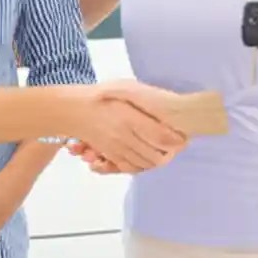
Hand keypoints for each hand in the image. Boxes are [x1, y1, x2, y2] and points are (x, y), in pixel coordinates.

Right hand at [66, 82, 187, 172]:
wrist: (73, 110)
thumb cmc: (103, 96)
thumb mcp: (126, 88)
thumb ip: (146, 97)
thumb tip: (170, 106)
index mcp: (128, 118)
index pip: (161, 136)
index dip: (177, 140)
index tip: (185, 136)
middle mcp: (123, 137)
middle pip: (157, 155)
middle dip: (171, 152)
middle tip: (178, 143)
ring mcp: (116, 149)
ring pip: (146, 164)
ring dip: (160, 158)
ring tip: (166, 148)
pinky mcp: (111, 156)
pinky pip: (132, 168)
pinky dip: (144, 165)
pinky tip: (149, 155)